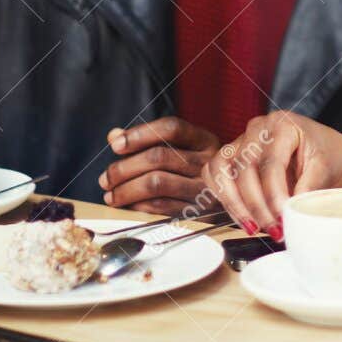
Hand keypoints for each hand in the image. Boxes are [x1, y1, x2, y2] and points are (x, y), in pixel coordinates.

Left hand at [98, 117, 219, 214]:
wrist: (236, 198)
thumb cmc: (198, 169)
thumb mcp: (183, 148)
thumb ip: (148, 139)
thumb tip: (114, 136)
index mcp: (205, 140)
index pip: (171, 128)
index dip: (140, 134)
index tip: (116, 144)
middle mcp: (208, 162)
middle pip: (158, 158)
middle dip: (124, 168)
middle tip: (105, 178)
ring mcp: (205, 189)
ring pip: (157, 184)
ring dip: (126, 190)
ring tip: (111, 195)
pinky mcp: (199, 213)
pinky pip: (162, 208)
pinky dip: (139, 207)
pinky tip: (129, 206)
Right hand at [201, 112, 341, 235]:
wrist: (332, 151)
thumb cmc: (331, 155)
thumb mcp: (326, 170)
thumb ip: (308, 190)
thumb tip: (290, 215)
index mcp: (283, 125)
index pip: (270, 164)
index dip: (273, 196)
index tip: (282, 219)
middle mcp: (258, 128)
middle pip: (244, 169)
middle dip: (255, 206)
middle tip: (272, 229)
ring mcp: (242, 139)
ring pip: (222, 169)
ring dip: (234, 203)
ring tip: (252, 227)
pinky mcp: (233, 154)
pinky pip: (214, 172)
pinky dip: (221, 195)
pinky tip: (240, 215)